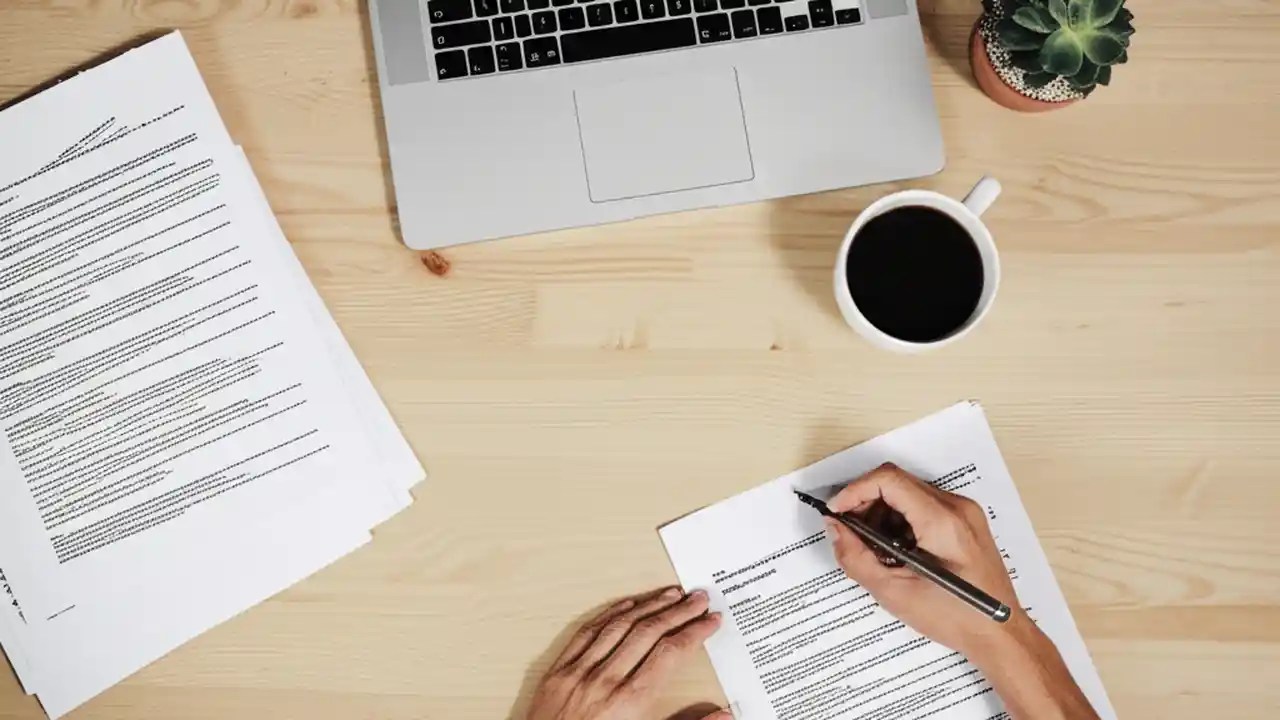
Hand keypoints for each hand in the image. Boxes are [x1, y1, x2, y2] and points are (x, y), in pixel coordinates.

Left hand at [526, 587, 729, 719]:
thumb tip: (724, 716)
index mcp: (629, 704)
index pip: (670, 654)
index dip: (695, 633)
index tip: (712, 622)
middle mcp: (604, 682)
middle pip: (649, 633)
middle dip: (679, 612)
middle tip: (699, 599)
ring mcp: (578, 674)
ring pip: (619, 626)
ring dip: (649, 606)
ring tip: (671, 595)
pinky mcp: (558, 673)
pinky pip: (586, 634)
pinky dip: (609, 615)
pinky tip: (626, 604)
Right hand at [826, 464, 1099, 719]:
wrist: (998, 633)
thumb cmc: (956, 617)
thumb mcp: (894, 592)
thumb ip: (857, 557)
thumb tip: (836, 529)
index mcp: (942, 521)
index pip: (889, 480)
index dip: (855, 491)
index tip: (836, 511)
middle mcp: (957, 508)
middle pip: (897, 482)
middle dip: (865, 501)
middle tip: (848, 530)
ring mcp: (964, 513)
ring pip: (908, 492)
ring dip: (882, 511)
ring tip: (872, 546)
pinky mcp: (965, 521)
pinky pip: (923, 505)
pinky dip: (900, 519)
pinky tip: (894, 549)